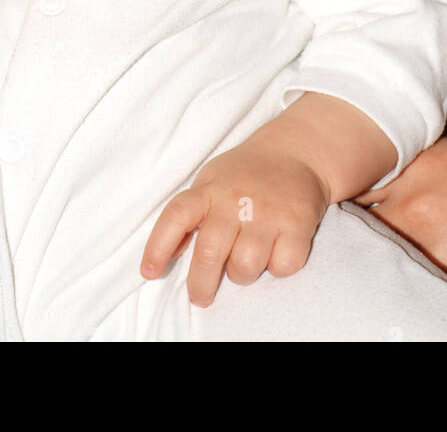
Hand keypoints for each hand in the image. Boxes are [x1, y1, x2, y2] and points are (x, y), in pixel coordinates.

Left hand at [140, 136, 330, 306]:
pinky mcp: (297, 224)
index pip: (176, 216)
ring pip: (244, 267)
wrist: (296, 151)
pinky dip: (277, 267)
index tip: (149, 272)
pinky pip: (282, 267)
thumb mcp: (211, 182)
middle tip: (201, 296)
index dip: (158, 247)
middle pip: (209, 253)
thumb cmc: (245, 174)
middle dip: (200, 285)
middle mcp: (235, 201)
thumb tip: (169, 255)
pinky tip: (276, 249)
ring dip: (242, 273)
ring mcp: (267, 213)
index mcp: (209, 190)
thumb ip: (190, 214)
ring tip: (246, 258)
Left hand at [354, 118, 446, 327]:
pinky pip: (426, 296)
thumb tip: (412, 155)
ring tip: (416, 262)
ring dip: (396, 265)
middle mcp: (414, 219)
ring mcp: (434, 263)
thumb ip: (433, 145)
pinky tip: (439, 283)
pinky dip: (426, 290)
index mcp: (415, 176)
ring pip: (390, 269)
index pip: (357, 194)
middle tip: (381, 241)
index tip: (361, 209)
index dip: (357, 203)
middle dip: (372, 236)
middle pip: (367, 235)